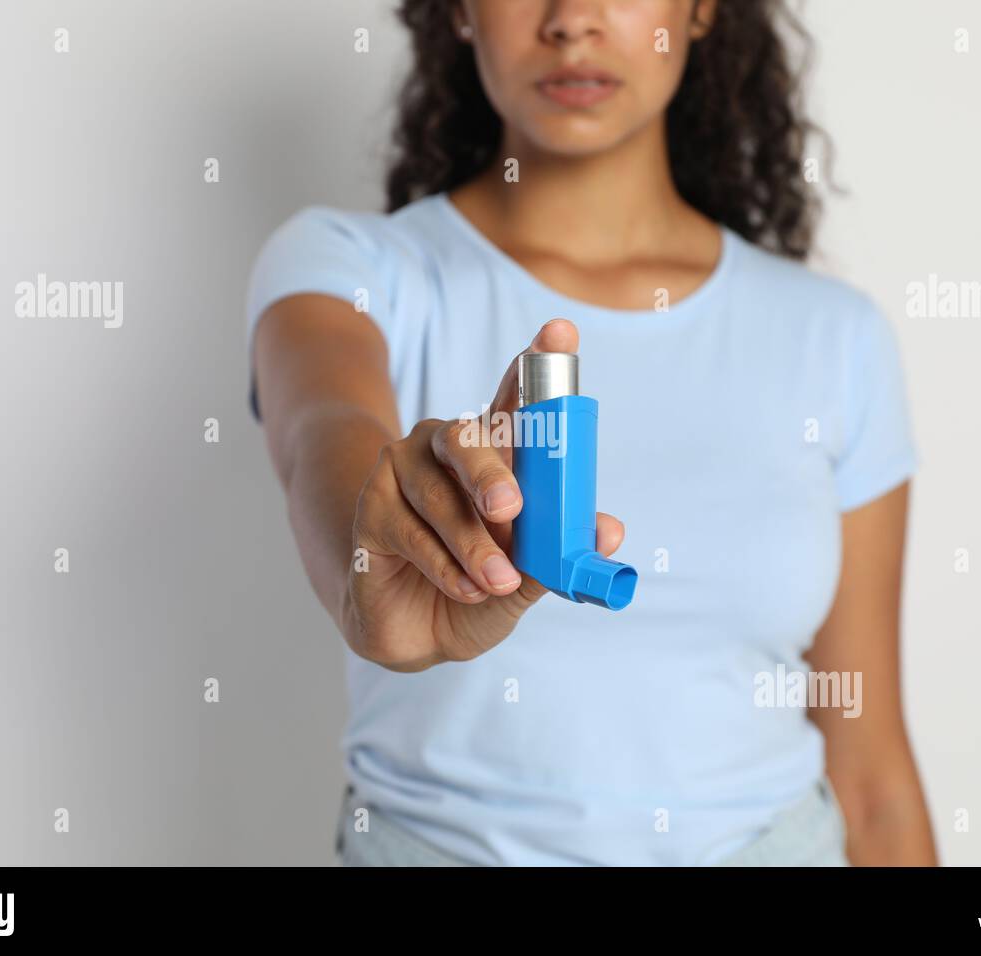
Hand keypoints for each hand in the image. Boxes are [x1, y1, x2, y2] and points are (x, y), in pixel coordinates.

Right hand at [343, 319, 625, 671]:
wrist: (420, 636)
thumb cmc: (480, 588)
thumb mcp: (529, 574)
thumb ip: (562, 549)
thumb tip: (608, 531)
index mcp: (494, 452)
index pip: (516, 398)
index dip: (538, 362)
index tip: (559, 333)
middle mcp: (445, 448)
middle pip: (467, 437)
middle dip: (490, 473)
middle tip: (510, 510)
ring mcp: (402, 472)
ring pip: (440, 496)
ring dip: (473, 545)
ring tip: (498, 581)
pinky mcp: (372, 510)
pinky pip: (411, 532)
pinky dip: (445, 566)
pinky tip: (466, 589)